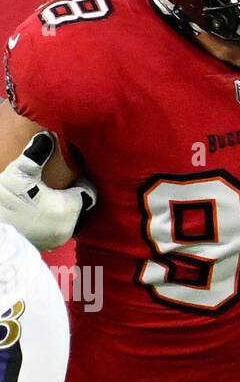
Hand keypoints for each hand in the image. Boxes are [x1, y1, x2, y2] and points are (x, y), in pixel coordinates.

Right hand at [0, 132, 95, 251]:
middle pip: (80, 204)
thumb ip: (36, 154)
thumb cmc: (6, 205)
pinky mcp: (44, 246)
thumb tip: (47, 135)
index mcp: (71, 210)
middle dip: (73, 192)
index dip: (80, 179)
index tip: (72, 170)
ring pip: (70, 217)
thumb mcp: (19, 175)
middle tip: (62, 180)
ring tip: (51, 192)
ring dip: (63, 206)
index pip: (88, 191)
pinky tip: (41, 208)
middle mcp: (69, 228)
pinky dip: (53, 217)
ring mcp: (57, 240)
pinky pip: (56, 227)